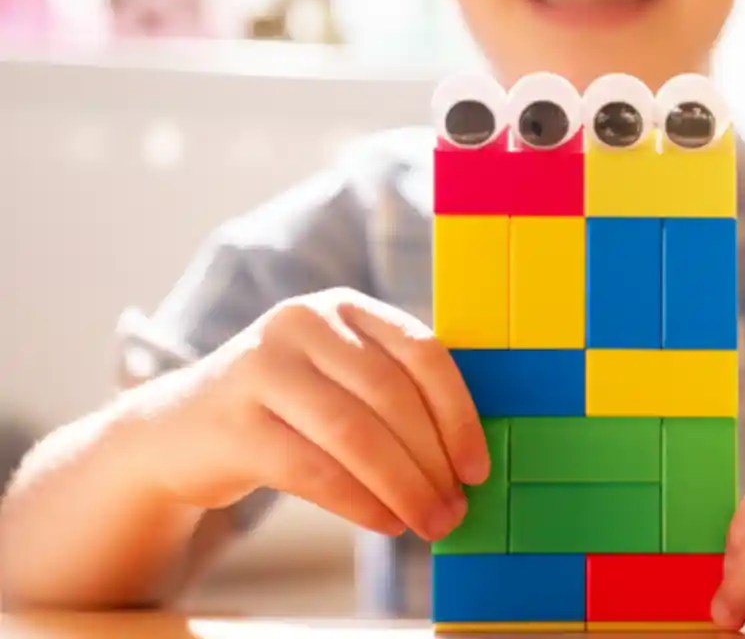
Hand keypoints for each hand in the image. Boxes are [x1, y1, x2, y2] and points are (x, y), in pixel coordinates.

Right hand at [126, 288, 487, 541]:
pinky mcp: (233, 423)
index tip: (477, 468)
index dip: (459, 414)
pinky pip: (312, 469)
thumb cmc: (289, 411)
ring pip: (354, 434)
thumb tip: (468, 462)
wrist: (180, 431)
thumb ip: (397, 396)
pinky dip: (359, 503)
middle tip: (454, 510)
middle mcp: (303, 324)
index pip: (421, 352)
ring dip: (403, 487)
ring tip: (428, 523)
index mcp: (344, 307)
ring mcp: (261, 368)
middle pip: (391, 397)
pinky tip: (385, 523)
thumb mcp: (340, 379)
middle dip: (432, 462)